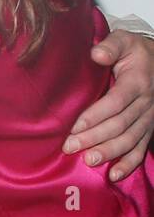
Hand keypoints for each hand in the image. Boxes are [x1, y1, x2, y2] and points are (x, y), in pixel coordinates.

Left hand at [65, 31, 153, 180]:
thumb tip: (96, 54)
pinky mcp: (148, 129)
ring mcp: (148, 118)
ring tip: (88, 161)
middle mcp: (145, 103)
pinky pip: (141, 149)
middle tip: (70, 147)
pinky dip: (129, 164)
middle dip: (94, 138)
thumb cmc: (136, 52)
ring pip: (129, 139)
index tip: (74, 127)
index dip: (95, 116)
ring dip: (109, 152)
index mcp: (137, 82)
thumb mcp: (125, 40)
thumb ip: (111, 46)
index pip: (115, 102)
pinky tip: (113, 175)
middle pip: (119, 124)